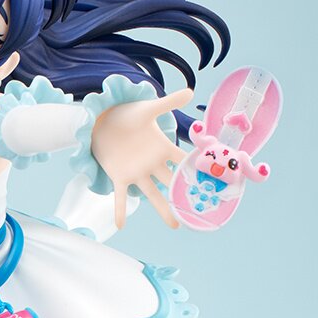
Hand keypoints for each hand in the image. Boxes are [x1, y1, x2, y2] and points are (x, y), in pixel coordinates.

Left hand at [90, 87, 190, 229]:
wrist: (104, 121)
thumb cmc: (128, 114)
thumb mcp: (148, 109)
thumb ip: (168, 103)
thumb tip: (191, 92)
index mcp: (163, 148)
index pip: (184, 161)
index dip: (197, 170)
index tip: (214, 182)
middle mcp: (153, 164)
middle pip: (172, 183)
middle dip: (185, 196)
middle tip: (199, 210)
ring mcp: (137, 172)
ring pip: (153, 194)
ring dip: (163, 209)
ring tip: (176, 225)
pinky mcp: (119, 176)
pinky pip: (121, 196)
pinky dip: (120, 210)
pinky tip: (121, 225)